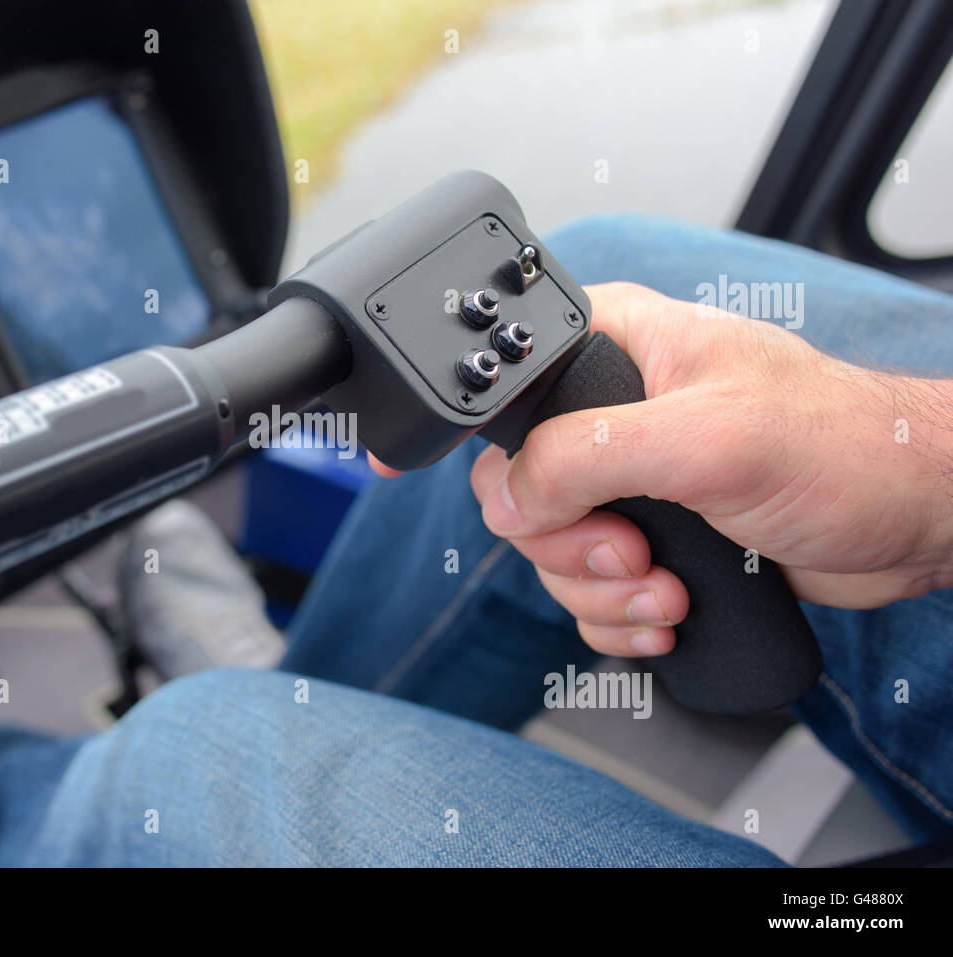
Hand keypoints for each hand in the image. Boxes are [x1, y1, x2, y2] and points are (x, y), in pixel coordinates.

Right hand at [380, 282, 952, 658]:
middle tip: (635, 547)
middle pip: (512, 489)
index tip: (388, 459)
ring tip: (670, 587)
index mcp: (613, 348)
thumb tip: (507, 495)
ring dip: (603, 590)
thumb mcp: (706, 437)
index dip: (450, 423)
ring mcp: (627, 480)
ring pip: (547, 551)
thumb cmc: (845, 444)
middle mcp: (609, 412)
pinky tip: (670, 613)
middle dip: (567, 542)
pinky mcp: (651, 539)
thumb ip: (588, 456)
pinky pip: (588, 592)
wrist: (914, 517)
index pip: (498, 376)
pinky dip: (621, 619)